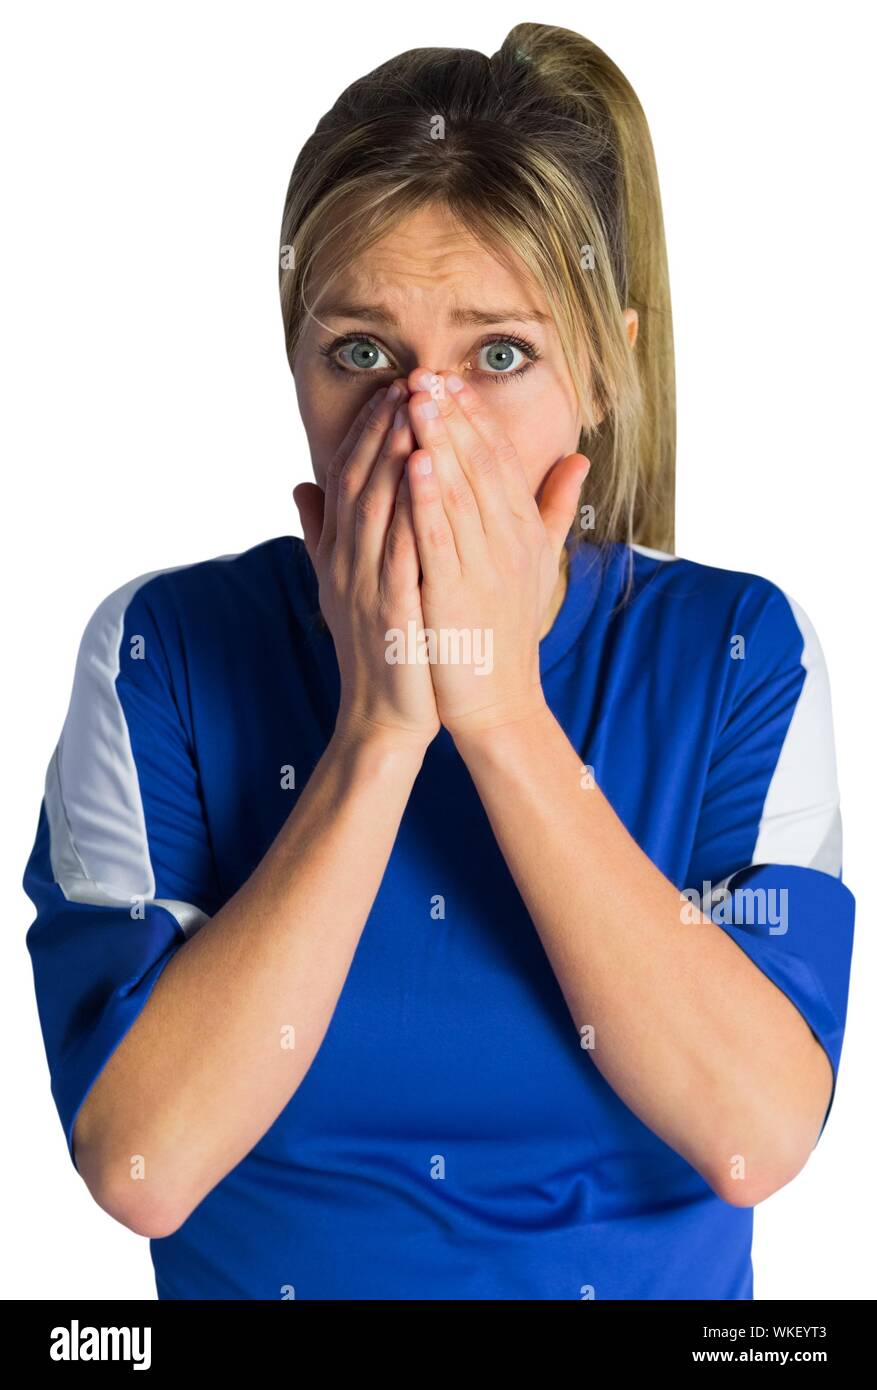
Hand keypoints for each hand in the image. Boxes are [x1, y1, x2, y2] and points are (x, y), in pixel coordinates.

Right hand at [294, 380, 440, 750]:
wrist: (384, 715)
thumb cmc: (376, 648)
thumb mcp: (342, 585)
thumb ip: (324, 534)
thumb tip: (301, 486)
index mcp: (341, 553)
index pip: (351, 477)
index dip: (369, 430)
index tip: (394, 388)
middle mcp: (348, 562)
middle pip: (362, 481)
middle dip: (385, 428)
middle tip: (410, 379)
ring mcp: (365, 586)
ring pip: (378, 508)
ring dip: (395, 455)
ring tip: (416, 409)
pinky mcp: (390, 612)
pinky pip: (400, 552)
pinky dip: (411, 511)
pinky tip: (425, 476)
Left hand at [402, 368, 588, 738]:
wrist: (501, 701)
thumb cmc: (509, 631)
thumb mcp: (539, 563)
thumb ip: (552, 508)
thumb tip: (579, 459)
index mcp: (522, 530)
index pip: (499, 459)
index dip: (475, 416)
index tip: (450, 377)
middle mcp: (508, 541)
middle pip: (479, 465)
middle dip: (452, 415)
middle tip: (425, 370)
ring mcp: (484, 567)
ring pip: (459, 492)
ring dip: (437, 441)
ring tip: (415, 397)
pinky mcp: (457, 594)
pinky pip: (441, 539)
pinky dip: (429, 500)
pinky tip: (414, 463)